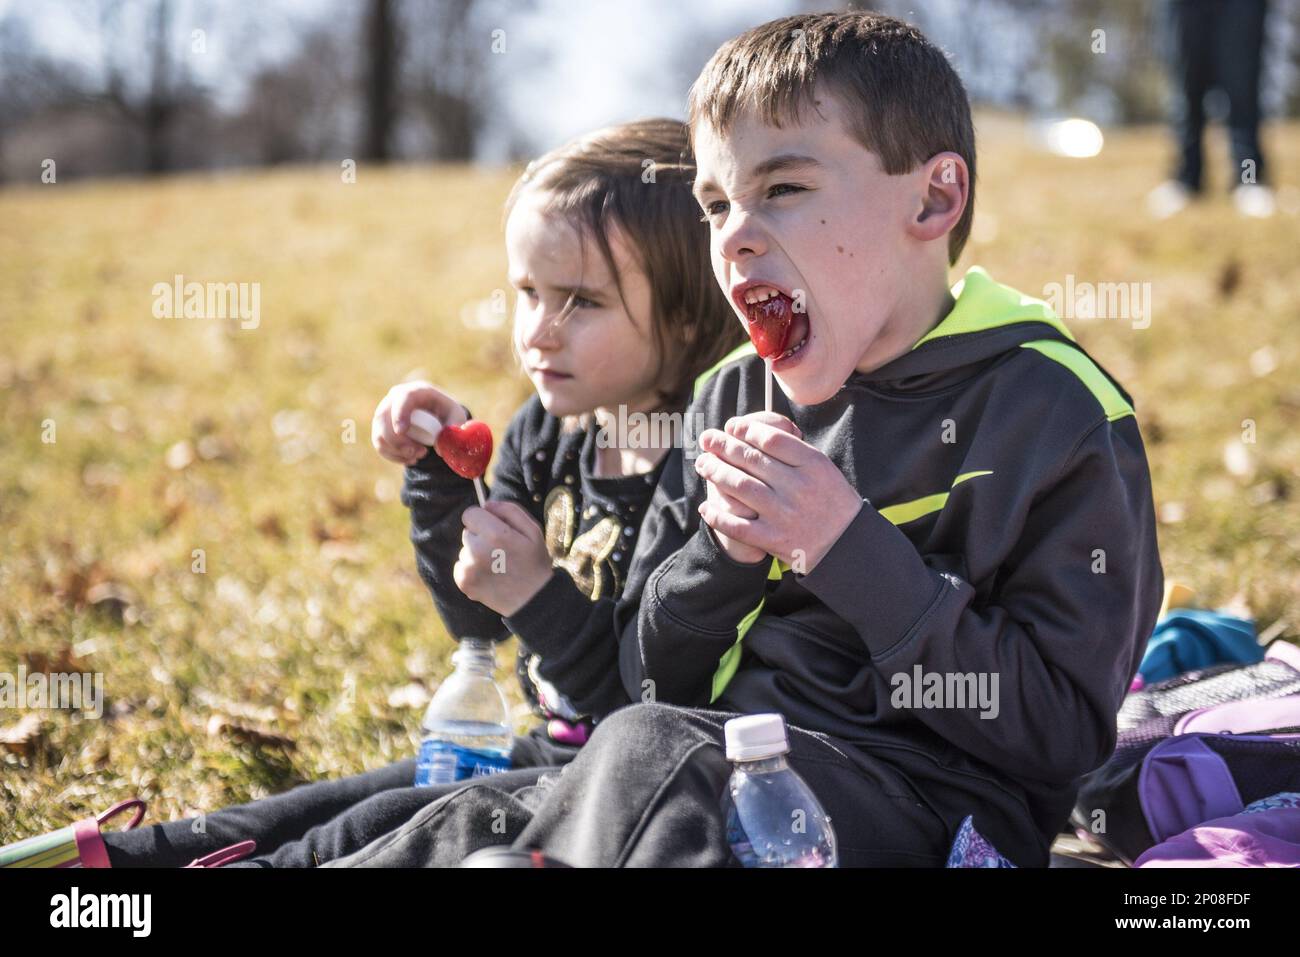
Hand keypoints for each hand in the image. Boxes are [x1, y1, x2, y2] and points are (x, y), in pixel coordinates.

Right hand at [371, 380, 467, 465]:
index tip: (401, 431)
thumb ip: (452, 429)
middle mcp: (396, 399)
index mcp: (417, 391)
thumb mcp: (457, 417)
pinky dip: (393, 456)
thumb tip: (438, 448)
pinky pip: (380, 444)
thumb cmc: (447, 413)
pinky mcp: (381, 427)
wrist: (437, 416)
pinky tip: (410, 459)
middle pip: (384, 417)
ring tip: (418, 456)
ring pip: (379, 434)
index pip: (402, 397)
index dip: (399, 414)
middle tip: (420, 453)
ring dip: (397, 451)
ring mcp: (385, 413)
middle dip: (398, 441)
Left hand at [453, 501, 553, 617]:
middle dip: (480, 537)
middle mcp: (477, 550)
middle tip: (500, 551)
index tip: (494, 529)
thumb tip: (486, 504)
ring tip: (497, 565)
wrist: (532, 599)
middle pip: (467, 531)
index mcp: (495, 534)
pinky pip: (460, 565)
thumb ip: (509, 510)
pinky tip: (488, 575)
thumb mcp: (533, 530)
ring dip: (476, 554)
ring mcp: (468, 568)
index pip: (470, 513)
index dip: (483, 519)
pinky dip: (471, 569)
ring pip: (464, 549)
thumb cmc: (533, 562)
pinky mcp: (463, 582)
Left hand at [693, 412, 861, 573]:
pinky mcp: (774, 539)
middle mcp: (798, 487)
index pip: (772, 439)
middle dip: (723, 446)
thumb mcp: (822, 468)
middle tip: (706, 439)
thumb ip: (794, 450)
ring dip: (716, 473)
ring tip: (703, 463)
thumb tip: (754, 432)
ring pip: (741, 487)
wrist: (845, 544)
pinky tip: (706, 506)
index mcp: (813, 465)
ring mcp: (784, 514)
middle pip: (752, 460)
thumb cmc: (830, 499)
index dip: (746, 430)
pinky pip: (738, 526)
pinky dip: (719, 516)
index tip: (731, 426)